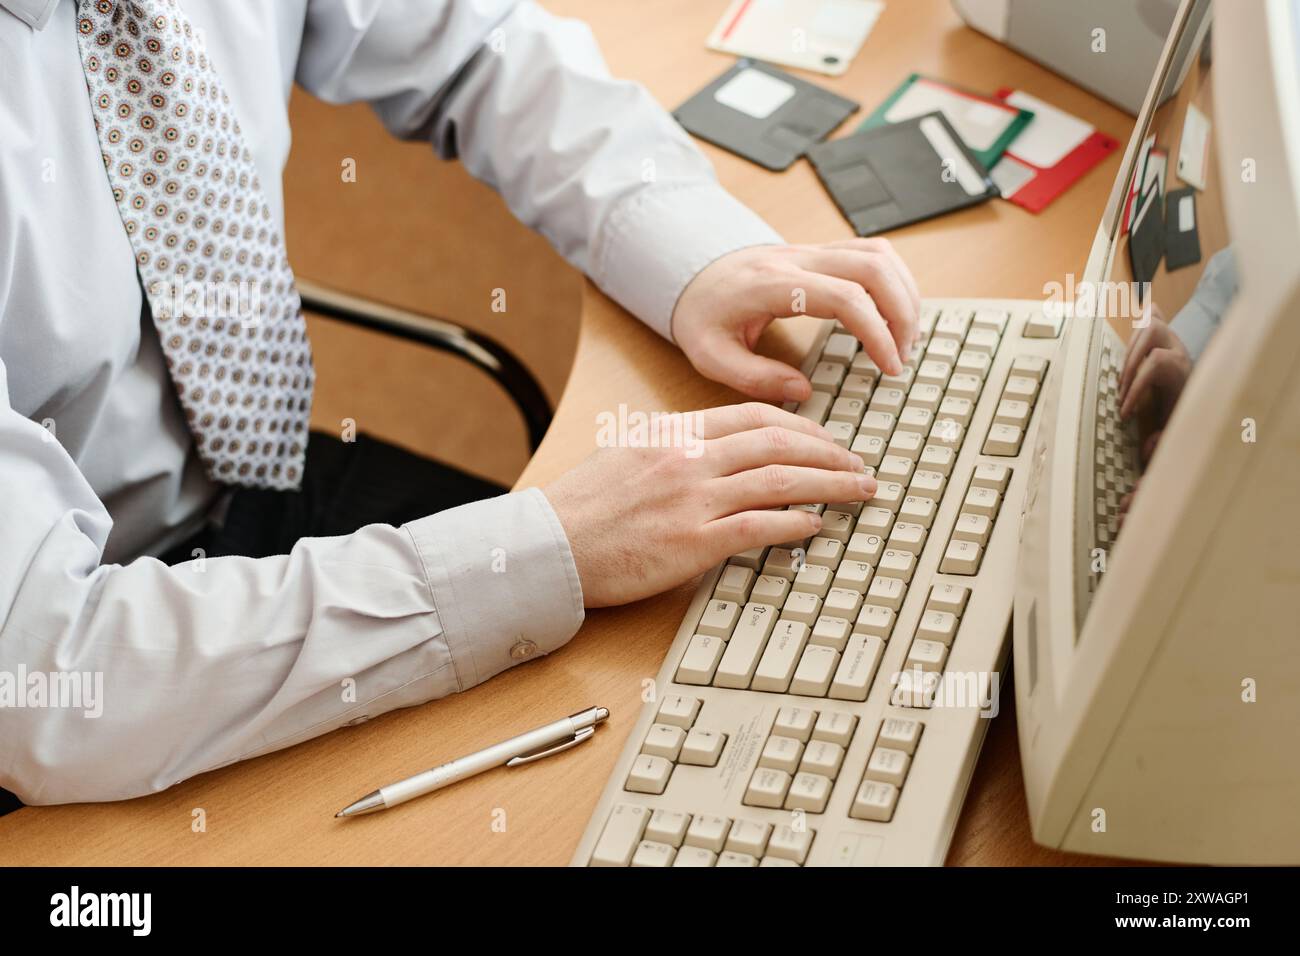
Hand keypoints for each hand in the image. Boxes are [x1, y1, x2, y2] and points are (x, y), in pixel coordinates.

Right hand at [543, 403, 874, 606]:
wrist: (549, 545)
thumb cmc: (583, 506)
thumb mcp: (627, 453)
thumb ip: (674, 446)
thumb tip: (718, 450)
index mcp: (674, 432)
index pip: (754, 416)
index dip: (803, 426)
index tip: (828, 440)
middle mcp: (689, 458)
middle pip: (779, 442)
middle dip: (830, 453)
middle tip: (860, 465)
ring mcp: (693, 499)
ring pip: (781, 479)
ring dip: (829, 484)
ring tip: (858, 490)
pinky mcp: (693, 541)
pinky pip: (760, 525)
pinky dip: (795, 521)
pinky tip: (816, 524)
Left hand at [671, 239, 921, 403]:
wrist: (689, 275)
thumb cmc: (702, 315)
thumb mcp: (710, 355)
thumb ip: (754, 377)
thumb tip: (802, 392)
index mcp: (772, 283)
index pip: (844, 296)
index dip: (877, 331)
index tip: (889, 366)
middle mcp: (797, 259)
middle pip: (873, 267)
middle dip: (901, 313)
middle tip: (902, 356)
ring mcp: (811, 251)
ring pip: (878, 254)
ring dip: (903, 294)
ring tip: (905, 338)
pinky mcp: (820, 253)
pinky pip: (871, 253)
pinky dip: (894, 280)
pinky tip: (894, 313)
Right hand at [1118, 312, 1191, 438]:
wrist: (1212, 405)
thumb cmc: (1188, 416)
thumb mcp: (1178, 431)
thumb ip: (1164, 441)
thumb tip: (1146, 448)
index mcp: (1184, 371)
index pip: (1156, 363)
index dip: (1136, 384)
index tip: (1123, 412)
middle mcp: (1180, 351)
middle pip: (1152, 333)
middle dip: (1130, 361)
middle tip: (1120, 389)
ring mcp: (1174, 341)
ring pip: (1151, 324)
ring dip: (1131, 345)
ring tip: (1122, 371)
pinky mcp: (1167, 338)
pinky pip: (1156, 317)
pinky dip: (1147, 315)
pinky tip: (1142, 313)